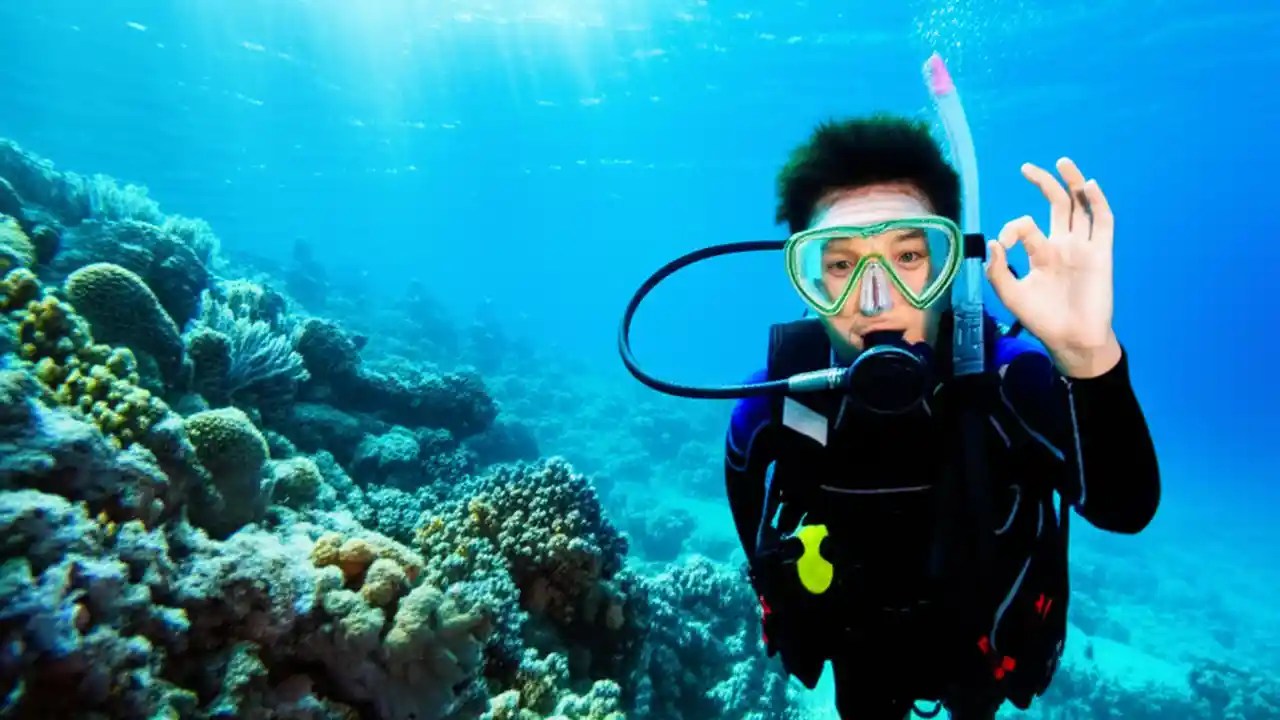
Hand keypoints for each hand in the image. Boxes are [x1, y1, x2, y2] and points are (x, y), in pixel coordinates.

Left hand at [985, 157, 1122, 377]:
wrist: (1071, 339)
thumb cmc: (1042, 319)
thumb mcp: (1011, 295)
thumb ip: (998, 271)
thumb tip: (994, 242)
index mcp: (1041, 252)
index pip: (1026, 225)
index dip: (1012, 227)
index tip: (1003, 243)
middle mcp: (1063, 245)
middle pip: (1058, 205)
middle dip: (1043, 184)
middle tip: (1026, 168)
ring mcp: (1083, 247)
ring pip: (1081, 207)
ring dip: (1073, 183)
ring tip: (1062, 162)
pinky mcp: (1101, 254)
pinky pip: (1103, 223)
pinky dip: (1098, 203)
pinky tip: (1088, 185)